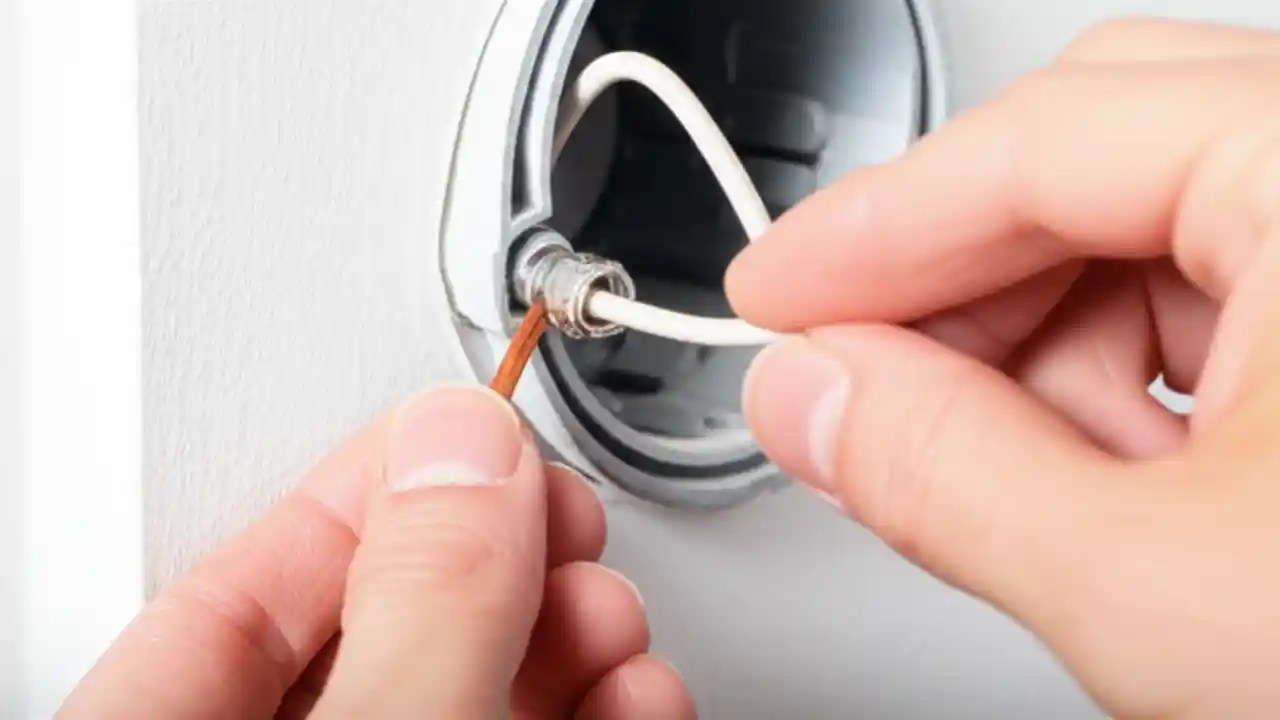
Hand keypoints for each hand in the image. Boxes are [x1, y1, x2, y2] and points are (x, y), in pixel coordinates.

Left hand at [59, 387, 693, 718]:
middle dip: (499, 561)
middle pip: (374, 632)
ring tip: (614, 621)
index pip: (238, 589)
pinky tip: (634, 694)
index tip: (475, 436)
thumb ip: (419, 607)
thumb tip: (458, 448)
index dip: (368, 491)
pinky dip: (593, 708)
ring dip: (568, 635)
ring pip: (469, 687)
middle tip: (565, 525)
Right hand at [728, 19, 1279, 718]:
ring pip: (1159, 229)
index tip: (775, 295)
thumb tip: (812, 395)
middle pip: (1098, 155)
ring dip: (1051, 354)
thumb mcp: (1165, 598)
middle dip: (959, 284)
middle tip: (863, 381)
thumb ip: (942, 476)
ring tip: (1030, 483)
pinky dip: (1139, 385)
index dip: (870, 228)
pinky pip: (1230, 293)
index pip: (1040, 140)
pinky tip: (1125, 484)